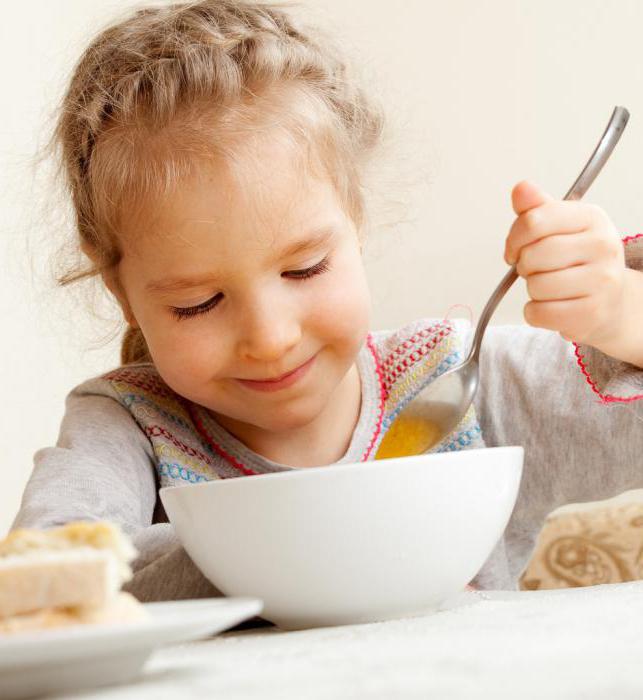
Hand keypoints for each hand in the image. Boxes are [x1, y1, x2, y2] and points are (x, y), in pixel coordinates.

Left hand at [504, 180, 626, 346]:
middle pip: (532, 255)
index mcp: (592, 217)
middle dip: (524, 266)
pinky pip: (539, 313)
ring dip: (532, 290)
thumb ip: (536, 209)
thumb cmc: (578, 262)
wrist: (612, 302)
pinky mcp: (592, 313)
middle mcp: (602, 246)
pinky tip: (552, 306)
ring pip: (535, 286)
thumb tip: (521, 188)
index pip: (534, 221)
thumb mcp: (560, 229)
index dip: (515, 238)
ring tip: (550, 288)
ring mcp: (601, 281)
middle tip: (537, 270)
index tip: (516, 248)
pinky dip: (535, 312)